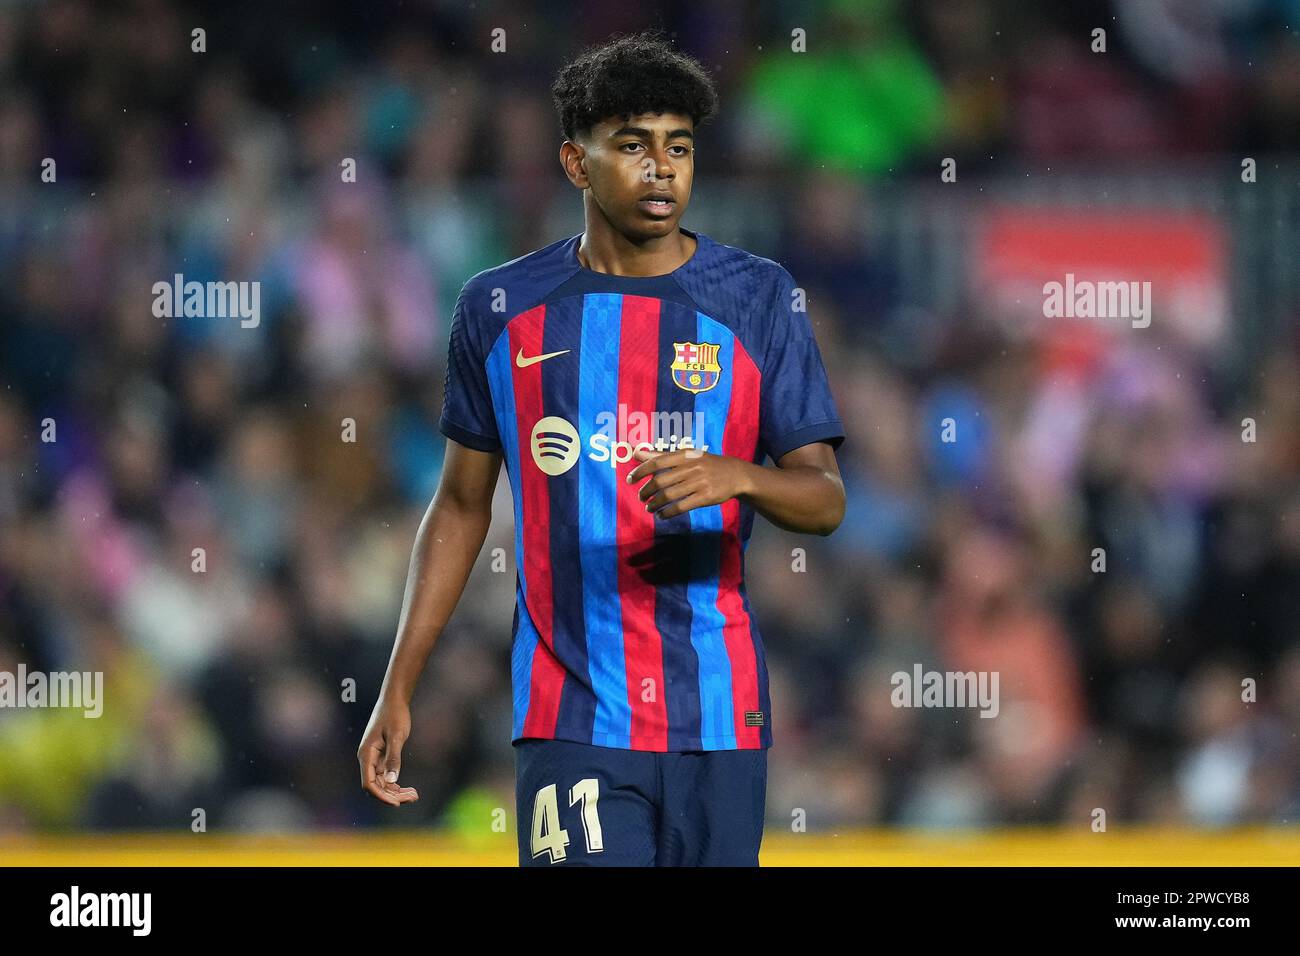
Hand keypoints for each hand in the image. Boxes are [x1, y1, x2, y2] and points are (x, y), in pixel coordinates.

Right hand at [357, 696, 419, 806]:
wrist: (394, 700)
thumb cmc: (394, 715)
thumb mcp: (396, 736)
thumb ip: (393, 758)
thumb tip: (391, 781)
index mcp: (366, 755)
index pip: (369, 783)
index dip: (381, 796)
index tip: (397, 804)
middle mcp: (367, 759)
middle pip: (376, 786)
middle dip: (393, 795)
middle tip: (414, 797)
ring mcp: (374, 759)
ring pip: (382, 783)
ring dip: (396, 792)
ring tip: (414, 795)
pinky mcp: (381, 757)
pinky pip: (386, 776)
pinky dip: (396, 784)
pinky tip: (408, 789)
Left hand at [625, 446, 752, 518]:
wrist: (735, 474)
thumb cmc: (705, 464)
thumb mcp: (685, 455)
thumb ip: (660, 455)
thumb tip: (636, 452)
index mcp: (684, 455)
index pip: (657, 462)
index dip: (640, 471)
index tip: (629, 480)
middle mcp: (691, 467)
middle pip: (660, 480)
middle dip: (646, 491)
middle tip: (640, 497)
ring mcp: (699, 482)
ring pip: (669, 495)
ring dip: (654, 504)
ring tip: (649, 508)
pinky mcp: (706, 497)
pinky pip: (681, 506)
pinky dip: (668, 513)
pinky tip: (662, 515)